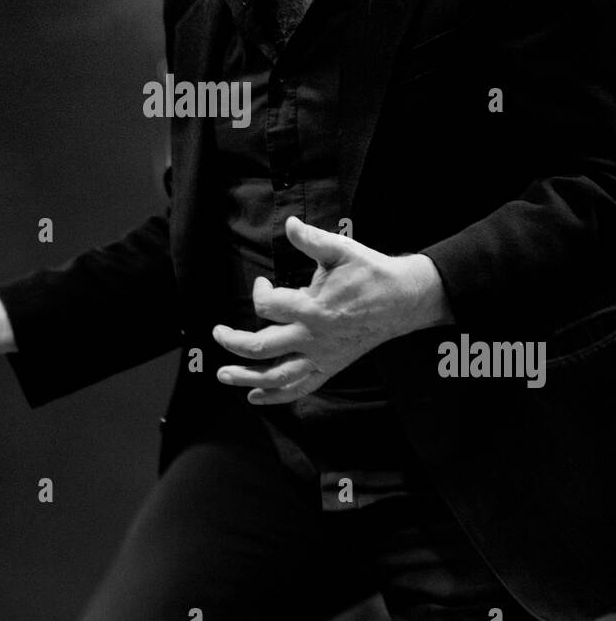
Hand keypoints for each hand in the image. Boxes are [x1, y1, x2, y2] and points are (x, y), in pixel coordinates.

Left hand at [212, 216, 452, 404]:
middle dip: (233, 342)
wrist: (403, 300)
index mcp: (313, 308)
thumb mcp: (341, 249)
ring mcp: (322, 357)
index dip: (258, 293)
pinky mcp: (330, 368)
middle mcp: (314, 338)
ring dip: (246, 378)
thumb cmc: (370, 273)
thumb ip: (311, 239)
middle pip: (262, 348)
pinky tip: (255, 397)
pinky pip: (300, 388)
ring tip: (223, 375)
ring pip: (277, 376)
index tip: (262, 283)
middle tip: (217, 334)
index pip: (268, 306)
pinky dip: (276, 396)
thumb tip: (289, 223)